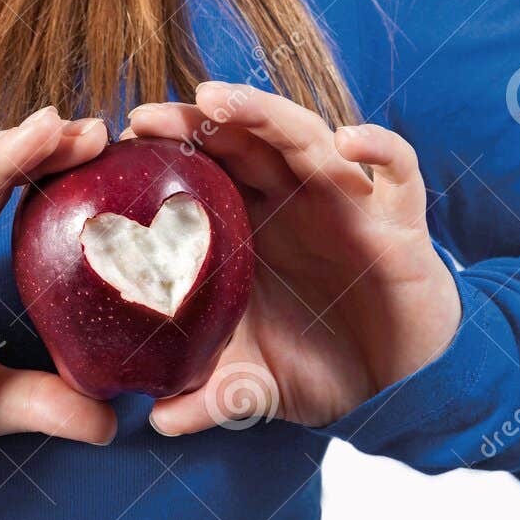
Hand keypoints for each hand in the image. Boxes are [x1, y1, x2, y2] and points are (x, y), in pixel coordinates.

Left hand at [120, 82, 461, 432]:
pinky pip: (398, 170)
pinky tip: (350, 140)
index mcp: (252, 221)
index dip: (164, 149)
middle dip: (195, 121)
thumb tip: (156, 420)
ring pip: (307, 136)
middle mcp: (294, 197)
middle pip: (243, 138)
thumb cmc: (322, 366)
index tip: (117, 146)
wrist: (401, 387)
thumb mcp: (258, 385)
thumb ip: (212, 396)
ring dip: (264, 112)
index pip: (204, 166)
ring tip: (218, 99)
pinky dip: (378, 146)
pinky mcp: (402, 219)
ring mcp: (348, 200)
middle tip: (146, 118)